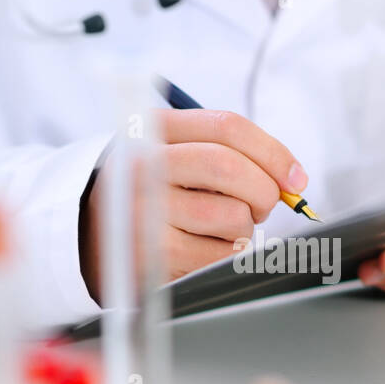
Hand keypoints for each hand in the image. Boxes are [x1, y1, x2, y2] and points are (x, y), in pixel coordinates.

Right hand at [81, 109, 306, 301]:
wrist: (89, 234)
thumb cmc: (152, 191)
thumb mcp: (175, 154)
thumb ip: (230, 154)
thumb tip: (293, 181)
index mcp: (152, 130)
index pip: (227, 128)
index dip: (273, 153)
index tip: (295, 178)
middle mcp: (142, 166)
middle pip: (229, 168)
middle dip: (263, 191)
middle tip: (262, 206)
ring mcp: (145, 212)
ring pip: (231, 216)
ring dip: (243, 227)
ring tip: (220, 227)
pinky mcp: (154, 256)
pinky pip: (220, 255)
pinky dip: (226, 254)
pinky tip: (203, 248)